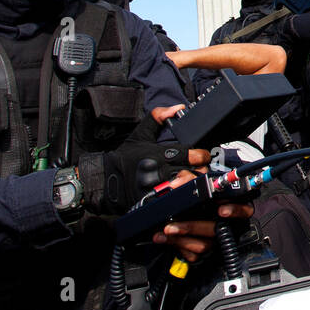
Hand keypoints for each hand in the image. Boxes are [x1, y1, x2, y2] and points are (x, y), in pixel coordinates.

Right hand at [78, 104, 207, 215]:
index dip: (201, 155)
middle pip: (191, 171)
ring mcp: (157, 188)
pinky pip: (175, 199)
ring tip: (197, 179)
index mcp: (159, 154)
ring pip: (186, 186)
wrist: (105, 180)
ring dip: (195, 182)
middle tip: (204, 167)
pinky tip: (187, 192)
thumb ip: (158, 118)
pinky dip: (184, 195)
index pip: (189, 154)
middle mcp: (159, 171)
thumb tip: (177, 108)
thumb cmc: (124, 157)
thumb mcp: (139, 134)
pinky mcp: (154, 201)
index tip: (204, 155)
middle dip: (201, 169)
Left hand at [151, 167, 253, 261]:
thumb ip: (188, 178)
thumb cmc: (197, 198)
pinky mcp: (206, 252)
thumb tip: (177, 183)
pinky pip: (195, 255)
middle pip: (215, 229)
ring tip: (165, 231)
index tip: (221, 211)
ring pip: (204, 244)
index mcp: (230, 206)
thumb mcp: (195, 181)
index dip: (234, 210)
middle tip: (171, 226)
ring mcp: (215, 240)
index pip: (243, 209)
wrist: (183, 214)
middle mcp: (225, 225)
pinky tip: (166, 240)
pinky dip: (178, 247)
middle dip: (192, 227)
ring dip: (181, 239)